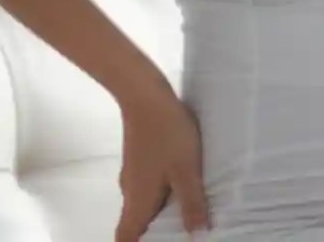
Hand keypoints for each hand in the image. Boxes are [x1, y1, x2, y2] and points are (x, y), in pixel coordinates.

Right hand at [115, 90, 212, 241]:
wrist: (146, 97)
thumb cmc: (167, 134)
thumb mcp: (187, 170)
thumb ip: (193, 203)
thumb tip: (198, 235)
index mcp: (138, 200)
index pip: (126, 237)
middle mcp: (130, 191)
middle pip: (135, 223)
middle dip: (153, 233)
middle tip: (179, 234)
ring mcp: (132, 174)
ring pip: (142, 204)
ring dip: (160, 213)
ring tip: (185, 213)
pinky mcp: (139, 159)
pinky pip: (147, 188)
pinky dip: (161, 195)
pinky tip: (181, 187)